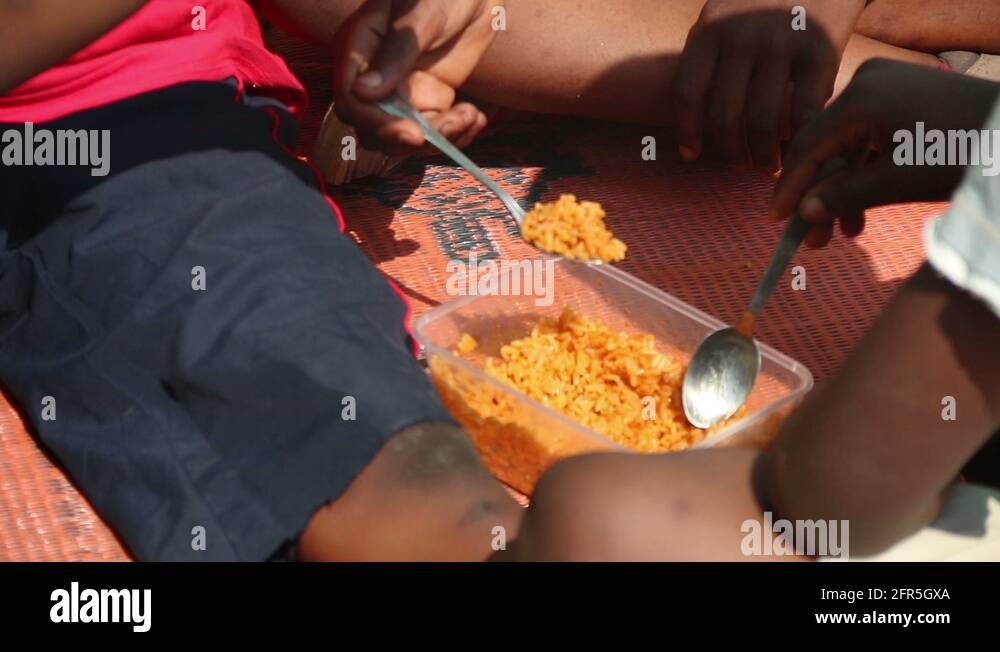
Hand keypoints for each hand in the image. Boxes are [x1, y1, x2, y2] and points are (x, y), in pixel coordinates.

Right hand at [332, 0, 499, 153]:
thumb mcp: (422, 15)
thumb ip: (396, 52)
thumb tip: (362, 91)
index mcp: (359, 52)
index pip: (352, 103)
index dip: (379, 125)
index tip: (415, 135)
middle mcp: (374, 78)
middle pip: (375, 129)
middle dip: (412, 140)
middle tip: (453, 126)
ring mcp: (402, 92)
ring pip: (406, 137)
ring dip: (441, 138)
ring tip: (471, 116)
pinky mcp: (430, 99)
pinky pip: (434, 131)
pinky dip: (456, 134)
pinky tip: (476, 118)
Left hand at [672, 0, 863, 170]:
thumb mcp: (726, 10)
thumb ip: (710, 52)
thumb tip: (694, 113)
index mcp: (710, 29)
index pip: (686, 93)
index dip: (687, 131)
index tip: (692, 155)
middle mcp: (741, 37)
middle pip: (723, 116)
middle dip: (730, 152)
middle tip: (740, 166)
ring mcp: (781, 44)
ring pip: (761, 122)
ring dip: (763, 155)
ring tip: (767, 165)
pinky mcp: (820, 50)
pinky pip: (804, 110)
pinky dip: (799, 136)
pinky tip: (797, 146)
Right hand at [771, 59, 999, 246]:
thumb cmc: (959, 153)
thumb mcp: (896, 182)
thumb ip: (843, 196)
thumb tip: (803, 214)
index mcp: (859, 97)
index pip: (806, 147)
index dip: (789, 187)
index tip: (776, 220)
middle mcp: (865, 83)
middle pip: (825, 146)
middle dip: (818, 195)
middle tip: (812, 240)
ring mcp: (885, 86)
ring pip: (846, 146)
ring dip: (842, 190)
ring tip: (843, 235)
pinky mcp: (903, 97)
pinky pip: (868, 138)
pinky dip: (863, 172)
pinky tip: (863, 210)